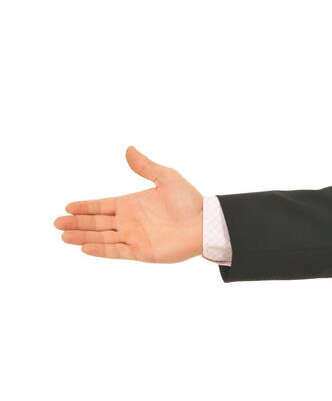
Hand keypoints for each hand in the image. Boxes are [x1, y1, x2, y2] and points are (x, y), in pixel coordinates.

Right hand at [55, 146, 203, 261]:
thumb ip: (145, 167)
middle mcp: (129, 222)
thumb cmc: (190, 200)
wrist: (206, 223)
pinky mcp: (143, 252)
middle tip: (57, 223)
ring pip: (102, 237)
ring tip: (64, 236)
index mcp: (131, 204)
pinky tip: (85, 247)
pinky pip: (117, 252)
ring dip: (83, 237)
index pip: (101, 206)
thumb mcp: (166, 178)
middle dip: (77, 223)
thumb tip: (129, 149)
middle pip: (96, 223)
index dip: (85, 207)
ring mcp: (134, 237)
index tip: (67, 207)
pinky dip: (101, 250)